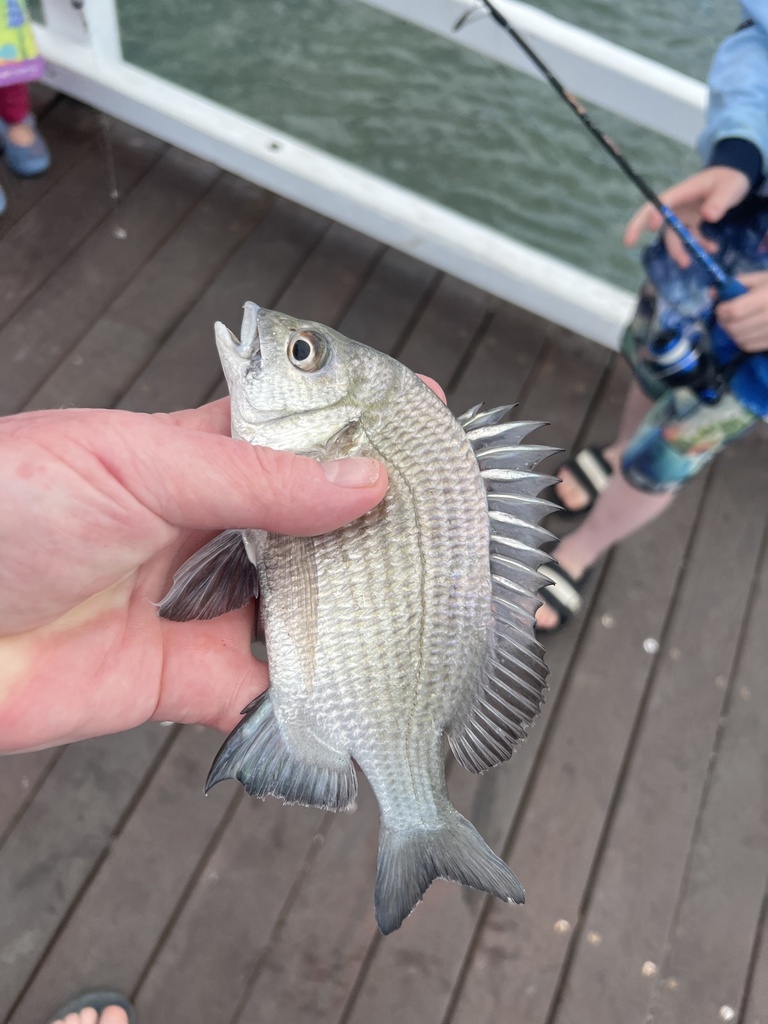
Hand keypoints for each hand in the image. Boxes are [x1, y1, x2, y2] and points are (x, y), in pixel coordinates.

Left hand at [0, 400, 390, 752]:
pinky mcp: (185, 680)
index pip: (296, 434)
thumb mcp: (135, 467)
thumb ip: (254, 482)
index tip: (428, 425)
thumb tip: (362, 482)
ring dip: (353, 616)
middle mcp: (206, 530)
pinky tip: (348, 696)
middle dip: (374, 530)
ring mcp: (199, 606)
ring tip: (422, 613)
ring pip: (302, 611)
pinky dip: (305, 703)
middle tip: (447, 531)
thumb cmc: (4, 511)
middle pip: (313, 528)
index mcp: (191, 456)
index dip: (359, 428)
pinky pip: (262, 693)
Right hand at [624, 166, 750, 266]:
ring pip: (672, 234)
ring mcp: (683, 215)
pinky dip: (698, 246)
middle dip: (638, 228)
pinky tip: (712, 249)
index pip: (662, 203)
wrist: (735, 179)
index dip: (654, 214)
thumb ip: (720, 201)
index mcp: (682, 192)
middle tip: (627, 243)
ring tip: (687, 264)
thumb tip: (708, 217)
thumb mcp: (730, 188)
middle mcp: (678, 204)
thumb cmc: (730, 179)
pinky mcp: (691, 222)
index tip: (651, 227)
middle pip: (654, 217)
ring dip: (677, 250)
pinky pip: (689, 237)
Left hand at [715, 271, 767, 351]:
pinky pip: (748, 346)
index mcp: (765, 299)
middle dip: (724, 322)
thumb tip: (712, 292)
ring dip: (731, 333)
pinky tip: (745, 331)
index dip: (721, 310)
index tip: (721, 306)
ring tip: (734, 323)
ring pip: (739, 339)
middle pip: (733, 328)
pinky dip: (741, 340)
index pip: (734, 311)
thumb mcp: (760, 279)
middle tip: (725, 316)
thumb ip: (737, 283)